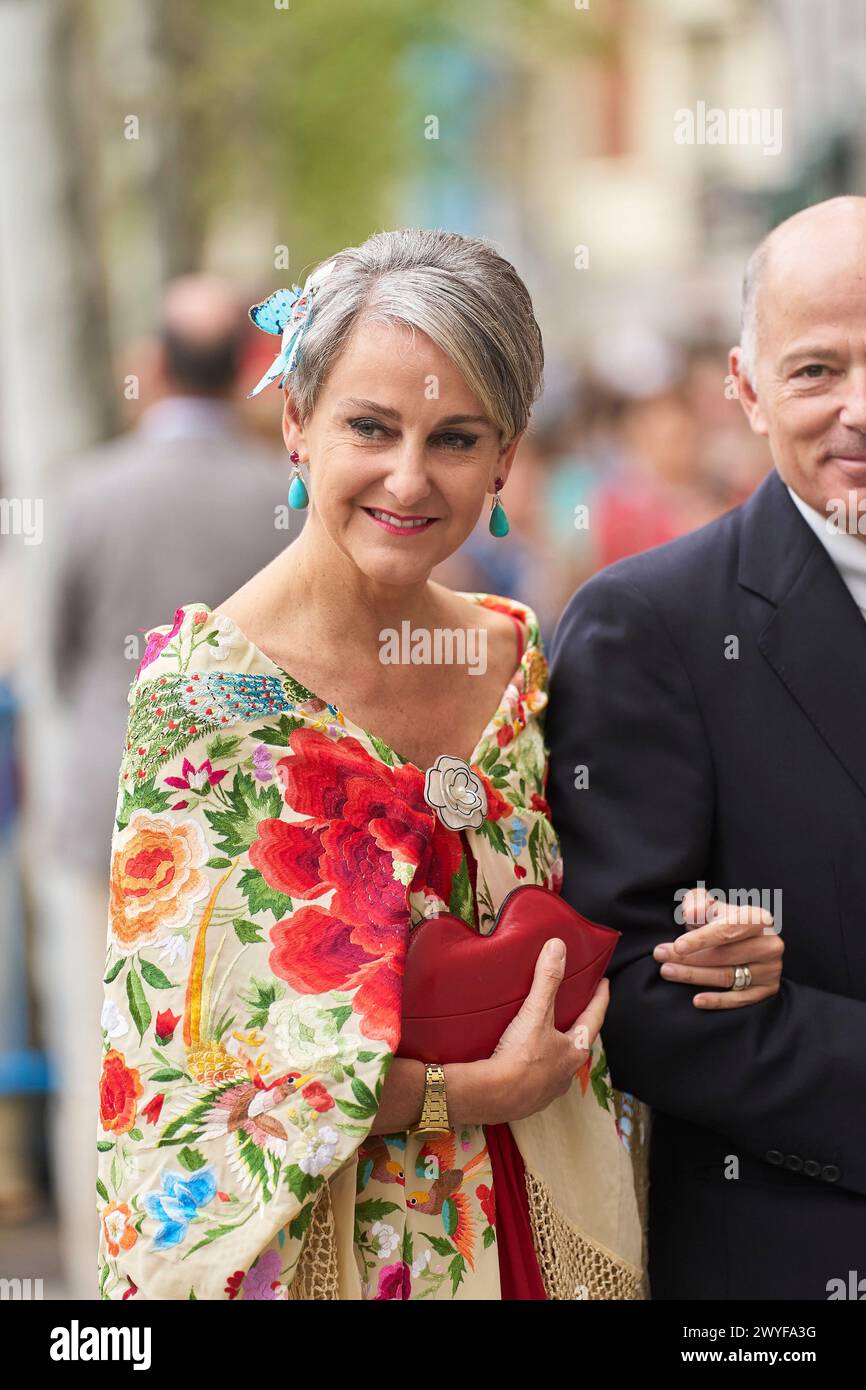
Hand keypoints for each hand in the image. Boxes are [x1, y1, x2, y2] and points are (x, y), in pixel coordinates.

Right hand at [487, 936, 609, 1121]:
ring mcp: (548, 1089)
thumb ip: (547, 980)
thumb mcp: (536, 1013)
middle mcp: (567, 1073)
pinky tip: (523, 1059)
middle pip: (578, 1042)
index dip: (600, 998)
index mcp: (575, 1052)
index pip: (594, 1018)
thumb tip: (558, 947)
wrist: (492, 1096)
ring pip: (558, 1063)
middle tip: (574, 1007)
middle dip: (577, 1024)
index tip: (604, 984)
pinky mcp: (529, 1099)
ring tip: (545, 1032)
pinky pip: (537, 1077)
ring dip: (555, 1047)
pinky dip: (535, 1064)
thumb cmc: (520, 1057)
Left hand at [653, 886, 783, 1008]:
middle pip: (726, 955)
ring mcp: (771, 969)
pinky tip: (696, 1000)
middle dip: (689, 957)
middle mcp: (770, 944)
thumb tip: (692, 913)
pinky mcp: (767, 990)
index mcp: (758, 918)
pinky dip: (717, 1001)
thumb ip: (697, 901)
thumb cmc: (718, 920)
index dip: (703, 938)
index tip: (678, 946)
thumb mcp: (706, 904)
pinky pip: (740, 999)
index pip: (730, 929)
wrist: (739, 941)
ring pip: (728, 976)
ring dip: (694, 976)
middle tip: (660, 956)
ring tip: (667, 971)